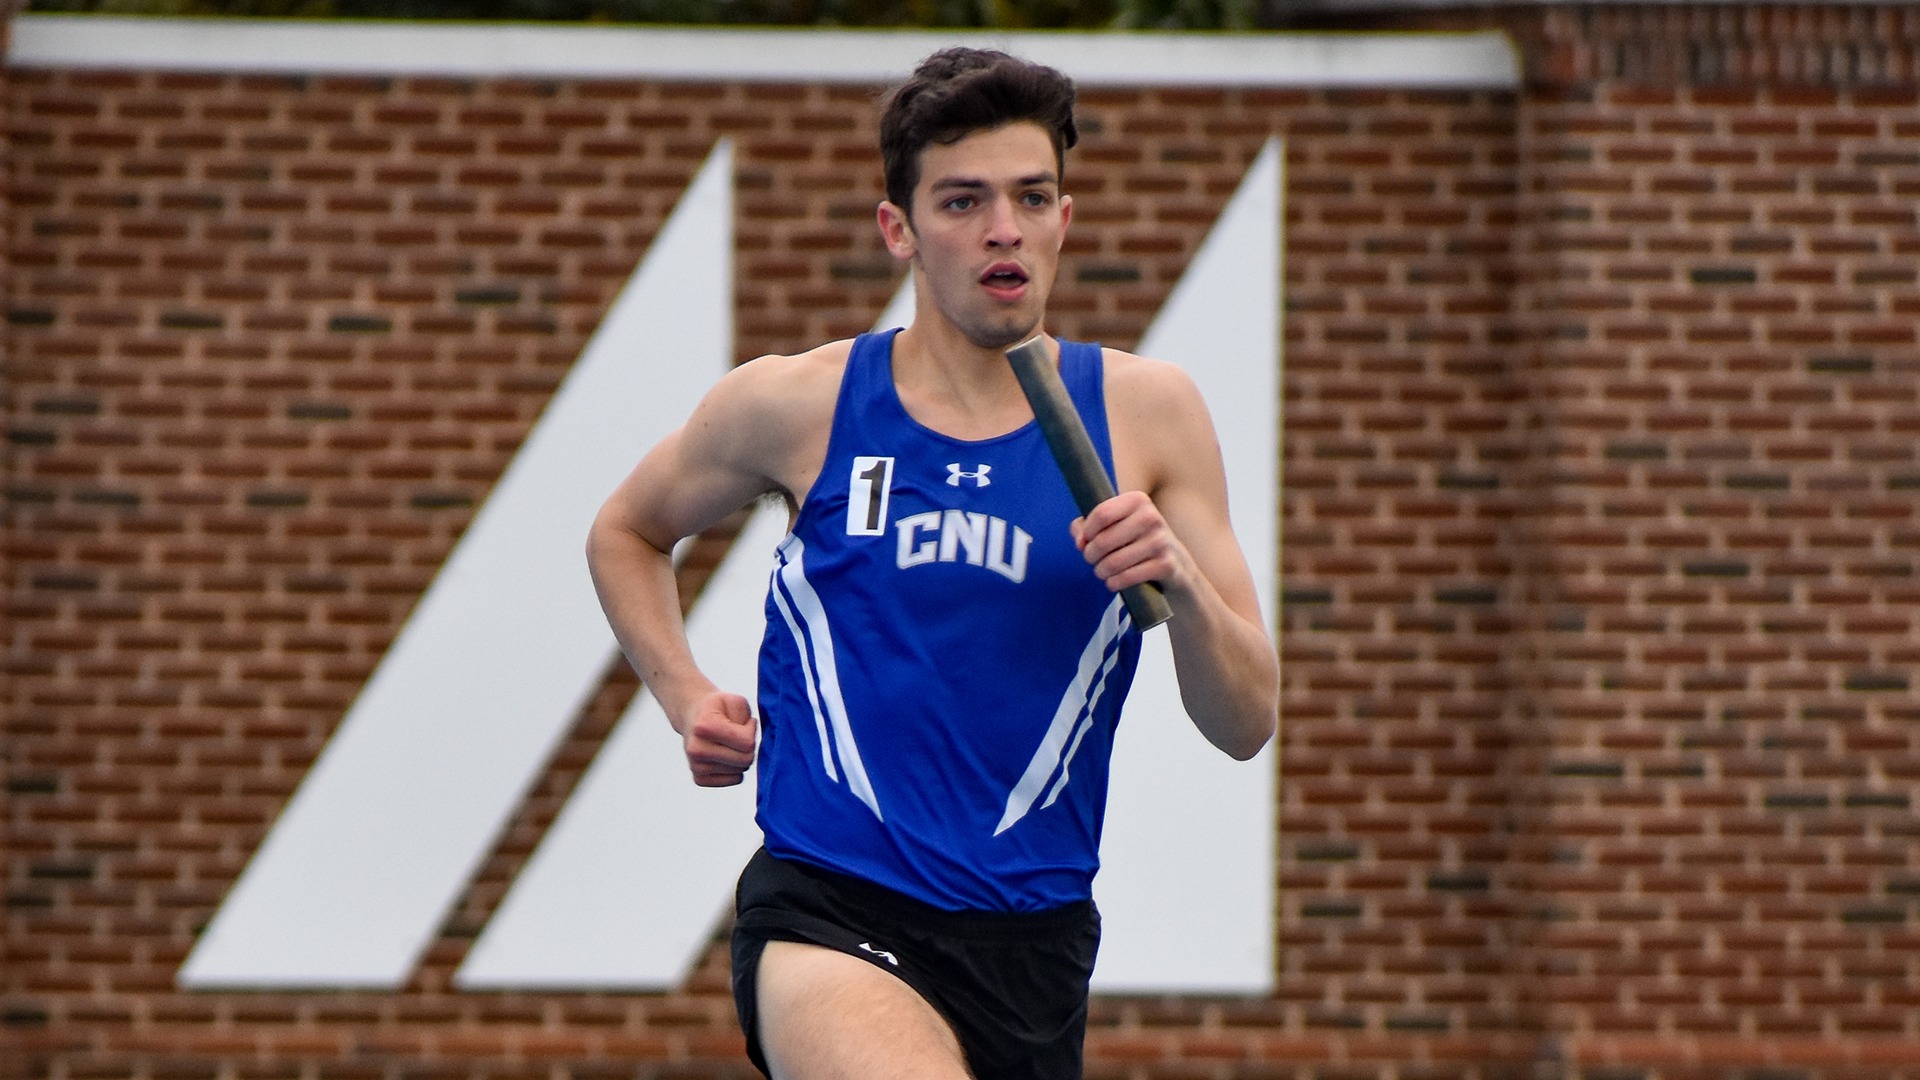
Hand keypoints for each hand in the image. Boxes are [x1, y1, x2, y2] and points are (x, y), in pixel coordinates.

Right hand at [679, 691, 757, 786]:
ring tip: (728, 742)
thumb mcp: (736, 702)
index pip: (747, 743)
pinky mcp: (699, 779)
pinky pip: (735, 780)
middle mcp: (696, 749)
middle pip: (745, 760)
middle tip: (739, 734)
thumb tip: (752, 747)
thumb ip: (749, 721)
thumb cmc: (718, 708)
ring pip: (741, 772)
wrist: (692, 716)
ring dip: (741, 757)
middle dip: (749, 747)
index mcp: (704, 726)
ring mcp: (696, 767)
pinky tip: (724, 755)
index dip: (752, 730)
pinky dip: (735, 768)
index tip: (746, 722)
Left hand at [1070, 490, 1184, 594]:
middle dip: (1090, 555)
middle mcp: (1151, 517)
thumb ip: (1087, 526)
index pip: (1101, 514)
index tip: (1084, 542)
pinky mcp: (1165, 565)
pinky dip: (1114, 583)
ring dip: (1100, 571)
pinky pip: (1127, 577)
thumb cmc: (1136, 540)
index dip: (1086, 532)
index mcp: (1138, 500)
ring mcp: (1160, 542)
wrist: (1175, 562)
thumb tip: (1079, 539)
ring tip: (1102, 571)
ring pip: (1113, 562)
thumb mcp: (1116, 524)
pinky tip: (1113, 581)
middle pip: (1103, 541)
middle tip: (1092, 560)